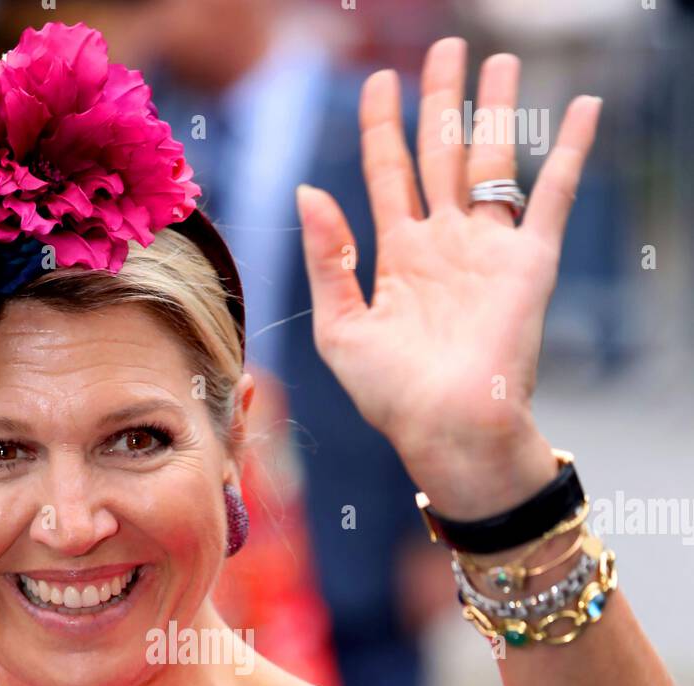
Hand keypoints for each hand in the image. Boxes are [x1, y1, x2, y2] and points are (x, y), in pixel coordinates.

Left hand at [295, 37, 601, 518]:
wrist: (450, 430)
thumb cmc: (392, 396)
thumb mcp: (340, 329)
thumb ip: (328, 259)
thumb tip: (308, 191)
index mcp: (399, 258)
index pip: (388, 174)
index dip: (381, 127)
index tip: (378, 83)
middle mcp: (445, 245)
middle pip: (442, 153)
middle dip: (442, 101)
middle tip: (445, 47)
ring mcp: (488, 251)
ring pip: (494, 161)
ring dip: (496, 110)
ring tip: (498, 60)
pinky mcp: (530, 262)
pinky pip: (554, 195)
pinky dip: (571, 151)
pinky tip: (583, 108)